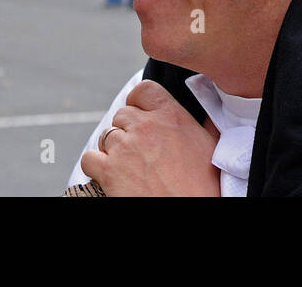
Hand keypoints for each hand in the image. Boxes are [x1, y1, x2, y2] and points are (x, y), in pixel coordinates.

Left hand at [79, 80, 220, 196]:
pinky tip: (109, 175)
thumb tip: (209, 115)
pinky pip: (90, 158)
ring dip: (113, 149)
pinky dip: (96, 166)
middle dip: (127, 130)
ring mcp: (124, 147)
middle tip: (140, 150)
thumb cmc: (204, 186)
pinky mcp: (108, 171)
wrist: (191, 211)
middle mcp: (145, 126)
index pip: (143, 90)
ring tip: (128, 166)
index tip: (143, 117)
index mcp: (170, 115)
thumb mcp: (211, 147)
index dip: (139, 103)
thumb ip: (205, 125)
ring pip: (106, 135)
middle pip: (122, 115)